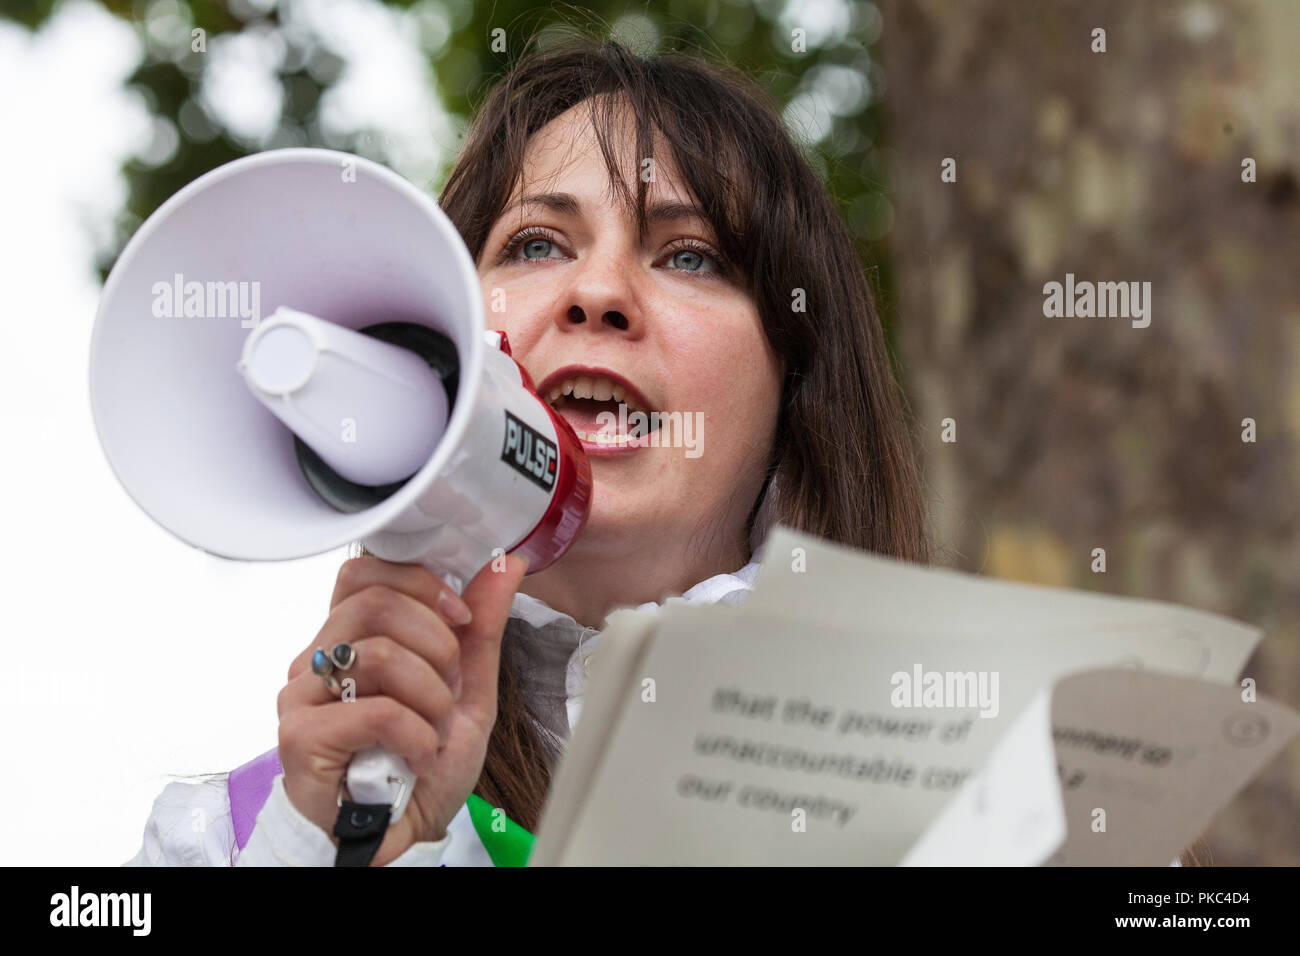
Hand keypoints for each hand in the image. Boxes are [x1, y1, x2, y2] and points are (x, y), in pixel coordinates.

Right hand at [276, 552, 528, 864]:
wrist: (401, 835)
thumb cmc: (422, 764)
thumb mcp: (468, 690)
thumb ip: (481, 627)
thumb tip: (505, 563)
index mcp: (351, 637)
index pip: (364, 570)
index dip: (419, 584)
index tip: (459, 617)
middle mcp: (317, 658)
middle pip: (375, 602)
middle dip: (436, 645)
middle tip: (448, 688)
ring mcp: (302, 696)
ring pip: (380, 654)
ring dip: (431, 698)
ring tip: (432, 731)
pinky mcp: (301, 736)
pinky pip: (377, 710)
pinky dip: (418, 737)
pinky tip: (418, 758)